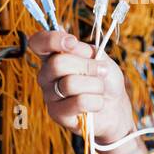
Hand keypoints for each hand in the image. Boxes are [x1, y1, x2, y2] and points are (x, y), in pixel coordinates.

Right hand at [28, 29, 134, 144]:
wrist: (114, 106)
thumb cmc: (104, 79)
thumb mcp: (100, 58)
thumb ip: (84, 50)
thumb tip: (71, 45)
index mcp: (53, 56)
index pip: (38, 42)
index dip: (52, 39)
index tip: (73, 42)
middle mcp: (46, 75)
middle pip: (57, 64)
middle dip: (87, 66)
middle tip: (102, 70)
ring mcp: (49, 95)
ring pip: (70, 84)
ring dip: (95, 85)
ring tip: (100, 89)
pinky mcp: (57, 114)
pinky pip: (78, 102)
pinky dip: (96, 101)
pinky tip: (96, 103)